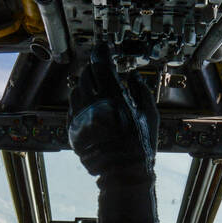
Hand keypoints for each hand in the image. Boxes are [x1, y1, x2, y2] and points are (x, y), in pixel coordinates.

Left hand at [68, 45, 158, 222]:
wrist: (122, 174)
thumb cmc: (140, 146)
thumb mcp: (149, 115)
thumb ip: (141, 90)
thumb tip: (132, 75)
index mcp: (113, 98)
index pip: (101, 65)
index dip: (101, 53)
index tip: (103, 48)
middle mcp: (93, 105)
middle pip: (86, 75)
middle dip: (94, 69)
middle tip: (101, 69)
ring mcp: (80, 118)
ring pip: (76, 90)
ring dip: (85, 85)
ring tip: (95, 89)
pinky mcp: (73, 130)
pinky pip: (72, 108)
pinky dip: (79, 103)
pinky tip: (89, 106)